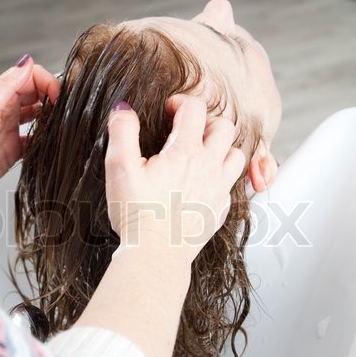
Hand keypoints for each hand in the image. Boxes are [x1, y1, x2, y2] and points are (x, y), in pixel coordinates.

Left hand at [0, 56, 59, 201]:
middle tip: (64, 109)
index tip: (58, 95)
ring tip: (60, 123)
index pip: (30, 76)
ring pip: (38, 115)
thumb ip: (6, 85)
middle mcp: (5, 109)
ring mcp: (9, 129)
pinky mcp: (13, 149)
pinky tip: (49, 143)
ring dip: (50, 116)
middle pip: (36, 93)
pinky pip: (35, 139)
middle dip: (53, 97)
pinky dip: (44, 139)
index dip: (47, 82)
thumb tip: (26, 61)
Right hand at [104, 96, 244, 264]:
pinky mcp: (221, 210)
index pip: (195, 108)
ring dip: (221, 148)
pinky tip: (204, 183)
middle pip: (224, 127)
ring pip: (236, 155)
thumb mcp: (119, 167)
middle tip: (186, 131)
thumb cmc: (136, 212)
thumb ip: (122, 132)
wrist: (154, 254)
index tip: (167, 112)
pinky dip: (222, 176)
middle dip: (206, 121)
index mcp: (185, 152)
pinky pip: (233, 184)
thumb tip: (124, 109)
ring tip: (199, 154)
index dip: (181, 102)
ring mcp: (219, 189)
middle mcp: (209, 167)